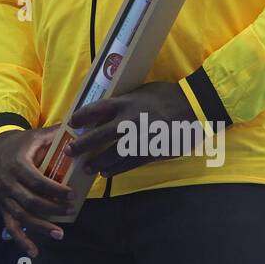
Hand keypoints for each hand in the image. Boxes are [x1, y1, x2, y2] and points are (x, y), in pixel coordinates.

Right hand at [0, 126, 74, 257]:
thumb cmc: (21, 143)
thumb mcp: (36, 135)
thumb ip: (56, 135)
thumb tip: (81, 132)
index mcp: (17, 164)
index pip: (36, 181)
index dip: (54, 189)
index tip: (71, 195)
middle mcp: (8, 182)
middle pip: (30, 201)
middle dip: (52, 209)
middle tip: (70, 211)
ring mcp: (3, 196)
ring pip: (21, 216)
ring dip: (40, 227)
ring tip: (60, 234)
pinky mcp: (2, 206)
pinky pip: (11, 226)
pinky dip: (22, 241)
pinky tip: (35, 252)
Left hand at [66, 82, 196, 177]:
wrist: (193, 107)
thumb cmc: (168, 95)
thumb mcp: (142, 91)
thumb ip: (125, 100)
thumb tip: (108, 110)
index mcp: (125, 102)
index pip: (95, 109)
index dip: (81, 117)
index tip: (71, 123)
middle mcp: (128, 121)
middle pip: (99, 135)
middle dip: (82, 145)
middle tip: (70, 151)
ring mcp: (139, 138)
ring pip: (113, 154)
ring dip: (98, 162)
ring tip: (87, 168)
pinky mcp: (151, 152)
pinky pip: (129, 163)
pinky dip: (116, 169)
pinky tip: (107, 172)